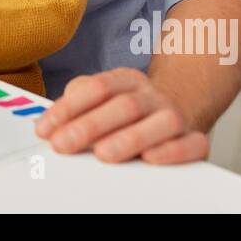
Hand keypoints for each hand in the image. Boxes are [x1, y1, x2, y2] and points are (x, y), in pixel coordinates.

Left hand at [34, 68, 209, 163]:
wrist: (180, 103)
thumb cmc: (130, 108)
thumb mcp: (103, 95)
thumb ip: (78, 101)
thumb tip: (53, 122)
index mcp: (125, 81)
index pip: (95, 88)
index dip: (67, 109)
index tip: (45, 129)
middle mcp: (151, 96)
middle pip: (123, 105)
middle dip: (90, 126)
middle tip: (63, 144)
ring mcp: (174, 116)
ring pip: (158, 122)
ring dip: (129, 139)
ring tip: (102, 154)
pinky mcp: (195, 139)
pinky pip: (192, 144)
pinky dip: (173, 152)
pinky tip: (151, 159)